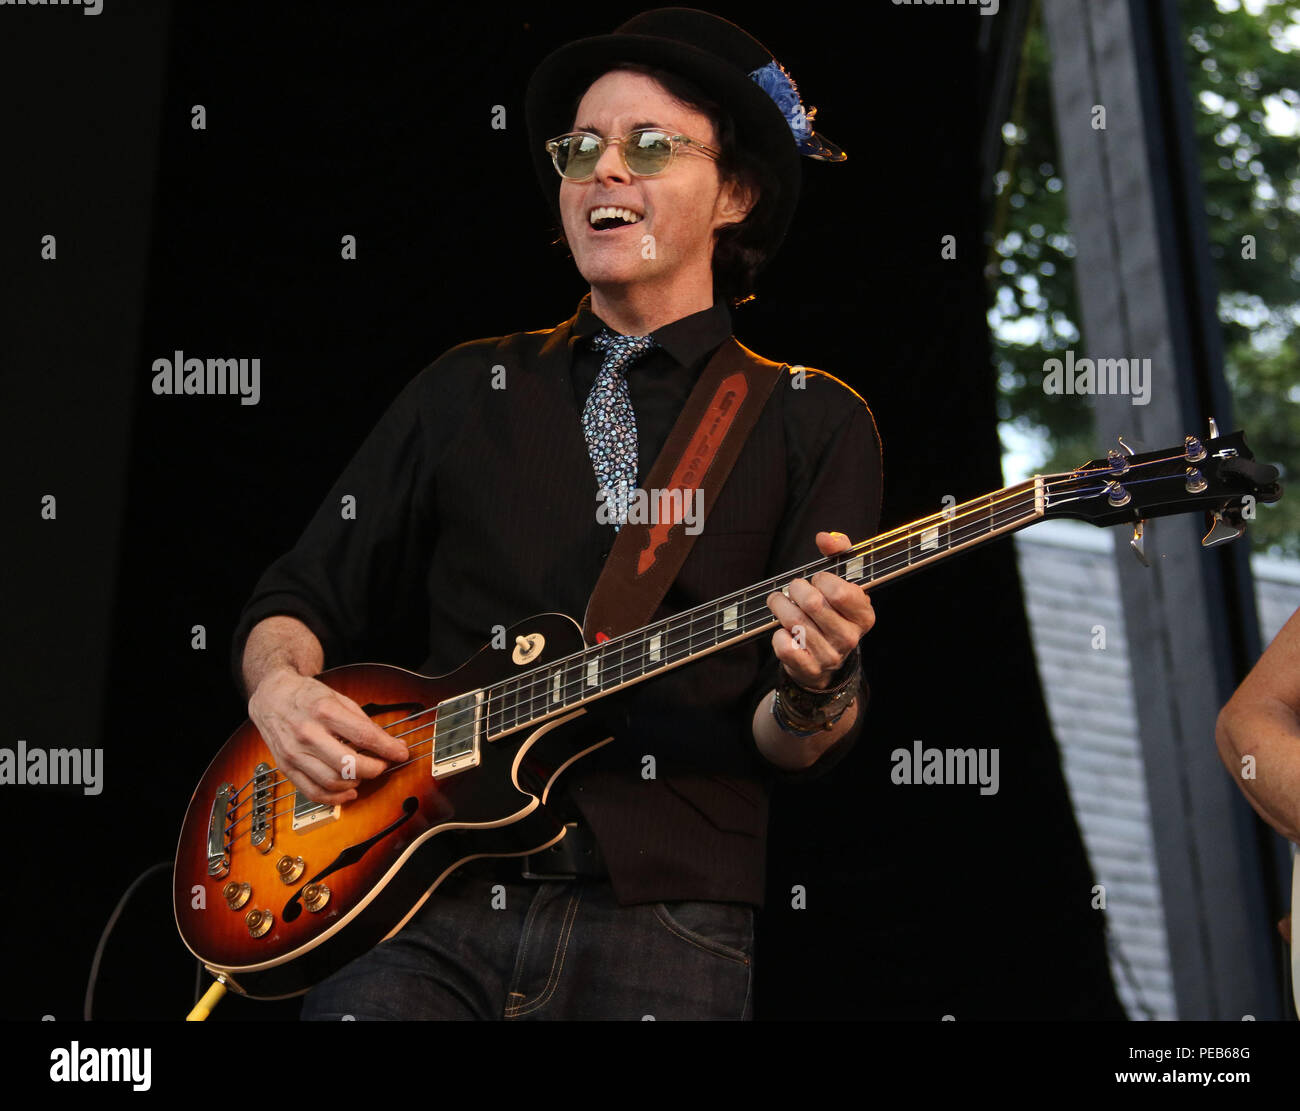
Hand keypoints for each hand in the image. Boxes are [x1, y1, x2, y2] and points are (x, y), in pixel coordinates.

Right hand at [247, 667, 409, 804]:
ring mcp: (294, 752)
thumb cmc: (308, 696)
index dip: (388, 748)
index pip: (364, 736)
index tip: (401, 753)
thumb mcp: (339, 699)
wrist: (272, 696)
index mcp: (324, 710)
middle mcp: (307, 733)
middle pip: (348, 764)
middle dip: (374, 769)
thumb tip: (390, 744)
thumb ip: (363, 722)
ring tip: (364, 774)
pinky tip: (348, 792)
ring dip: (356, 783)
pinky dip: (335, 799)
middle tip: (382, 765)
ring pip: (332, 782)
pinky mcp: (286, 767)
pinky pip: (312, 792)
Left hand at [766, 531, 874, 689]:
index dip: (821, 580)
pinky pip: (784, 646)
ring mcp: (830, 656)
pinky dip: (777, 634)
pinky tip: (783, 630)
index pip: (839, 591)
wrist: (823, 658)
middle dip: (795, 589)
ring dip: (780, 606)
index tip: (818, 581)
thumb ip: (838, 552)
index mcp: (864, 615)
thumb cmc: (831, 611)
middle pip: (812, 604)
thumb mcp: (841, 580)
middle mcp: (850, 637)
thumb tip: (824, 538)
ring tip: (780, 602)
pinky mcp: (809, 669)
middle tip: (793, 589)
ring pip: (794, 622)